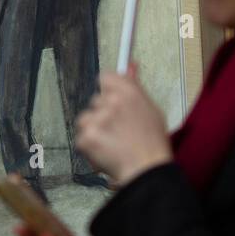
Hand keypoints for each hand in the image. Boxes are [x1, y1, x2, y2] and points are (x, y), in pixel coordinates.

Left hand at [75, 62, 172, 185]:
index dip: (109, 90)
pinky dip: (90, 148)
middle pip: (96, 101)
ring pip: (85, 119)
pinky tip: (106, 153)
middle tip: (119, 130)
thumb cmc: (153, 143)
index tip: (113, 99)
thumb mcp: (150, 109)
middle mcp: (111, 101)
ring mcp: (97, 119)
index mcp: (128, 91)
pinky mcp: (87, 137)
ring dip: (94, 130)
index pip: (106, 77)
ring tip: (112, 143)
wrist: (147, 170)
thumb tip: (130, 65)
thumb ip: (135, 86)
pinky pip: (81, 138)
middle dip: (103, 114)